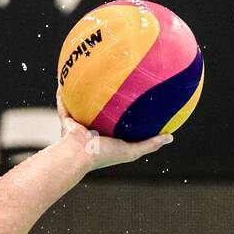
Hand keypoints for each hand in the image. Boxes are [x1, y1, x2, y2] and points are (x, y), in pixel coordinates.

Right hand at [57, 88, 171, 171]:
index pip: (118, 124)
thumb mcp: (131, 151)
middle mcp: (92, 131)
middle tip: (111, 86)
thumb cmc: (103, 155)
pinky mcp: (66, 120)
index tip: (134, 102)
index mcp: (106, 139)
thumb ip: (149, 144)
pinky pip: (64, 103)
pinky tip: (64, 77)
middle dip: (103, 102)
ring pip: (81, 106)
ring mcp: (78, 126)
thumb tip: (170, 136)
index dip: (125, 114)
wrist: (78, 155)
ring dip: (83, 95)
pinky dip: (62, 92)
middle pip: (99, 113)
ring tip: (88, 77)